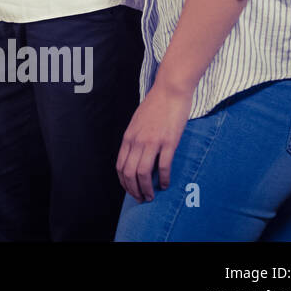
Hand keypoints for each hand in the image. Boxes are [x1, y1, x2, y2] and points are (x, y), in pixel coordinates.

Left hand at [115, 84, 193, 201]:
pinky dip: (162, 179)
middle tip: (141, 198)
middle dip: (134, 190)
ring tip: (151, 196)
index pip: (120, 166)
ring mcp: (152, 142)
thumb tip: (135, 156)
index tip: (130, 190)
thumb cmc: (155, 106)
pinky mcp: (168, 142)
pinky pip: (163, 166)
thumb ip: (135, 139)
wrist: (169, 91)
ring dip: (146, 189)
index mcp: (128, 137)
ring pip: (143, 173)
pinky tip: (165, 185)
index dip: (124, 182)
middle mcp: (137, 141)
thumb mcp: (137, 123)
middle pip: (129, 173)